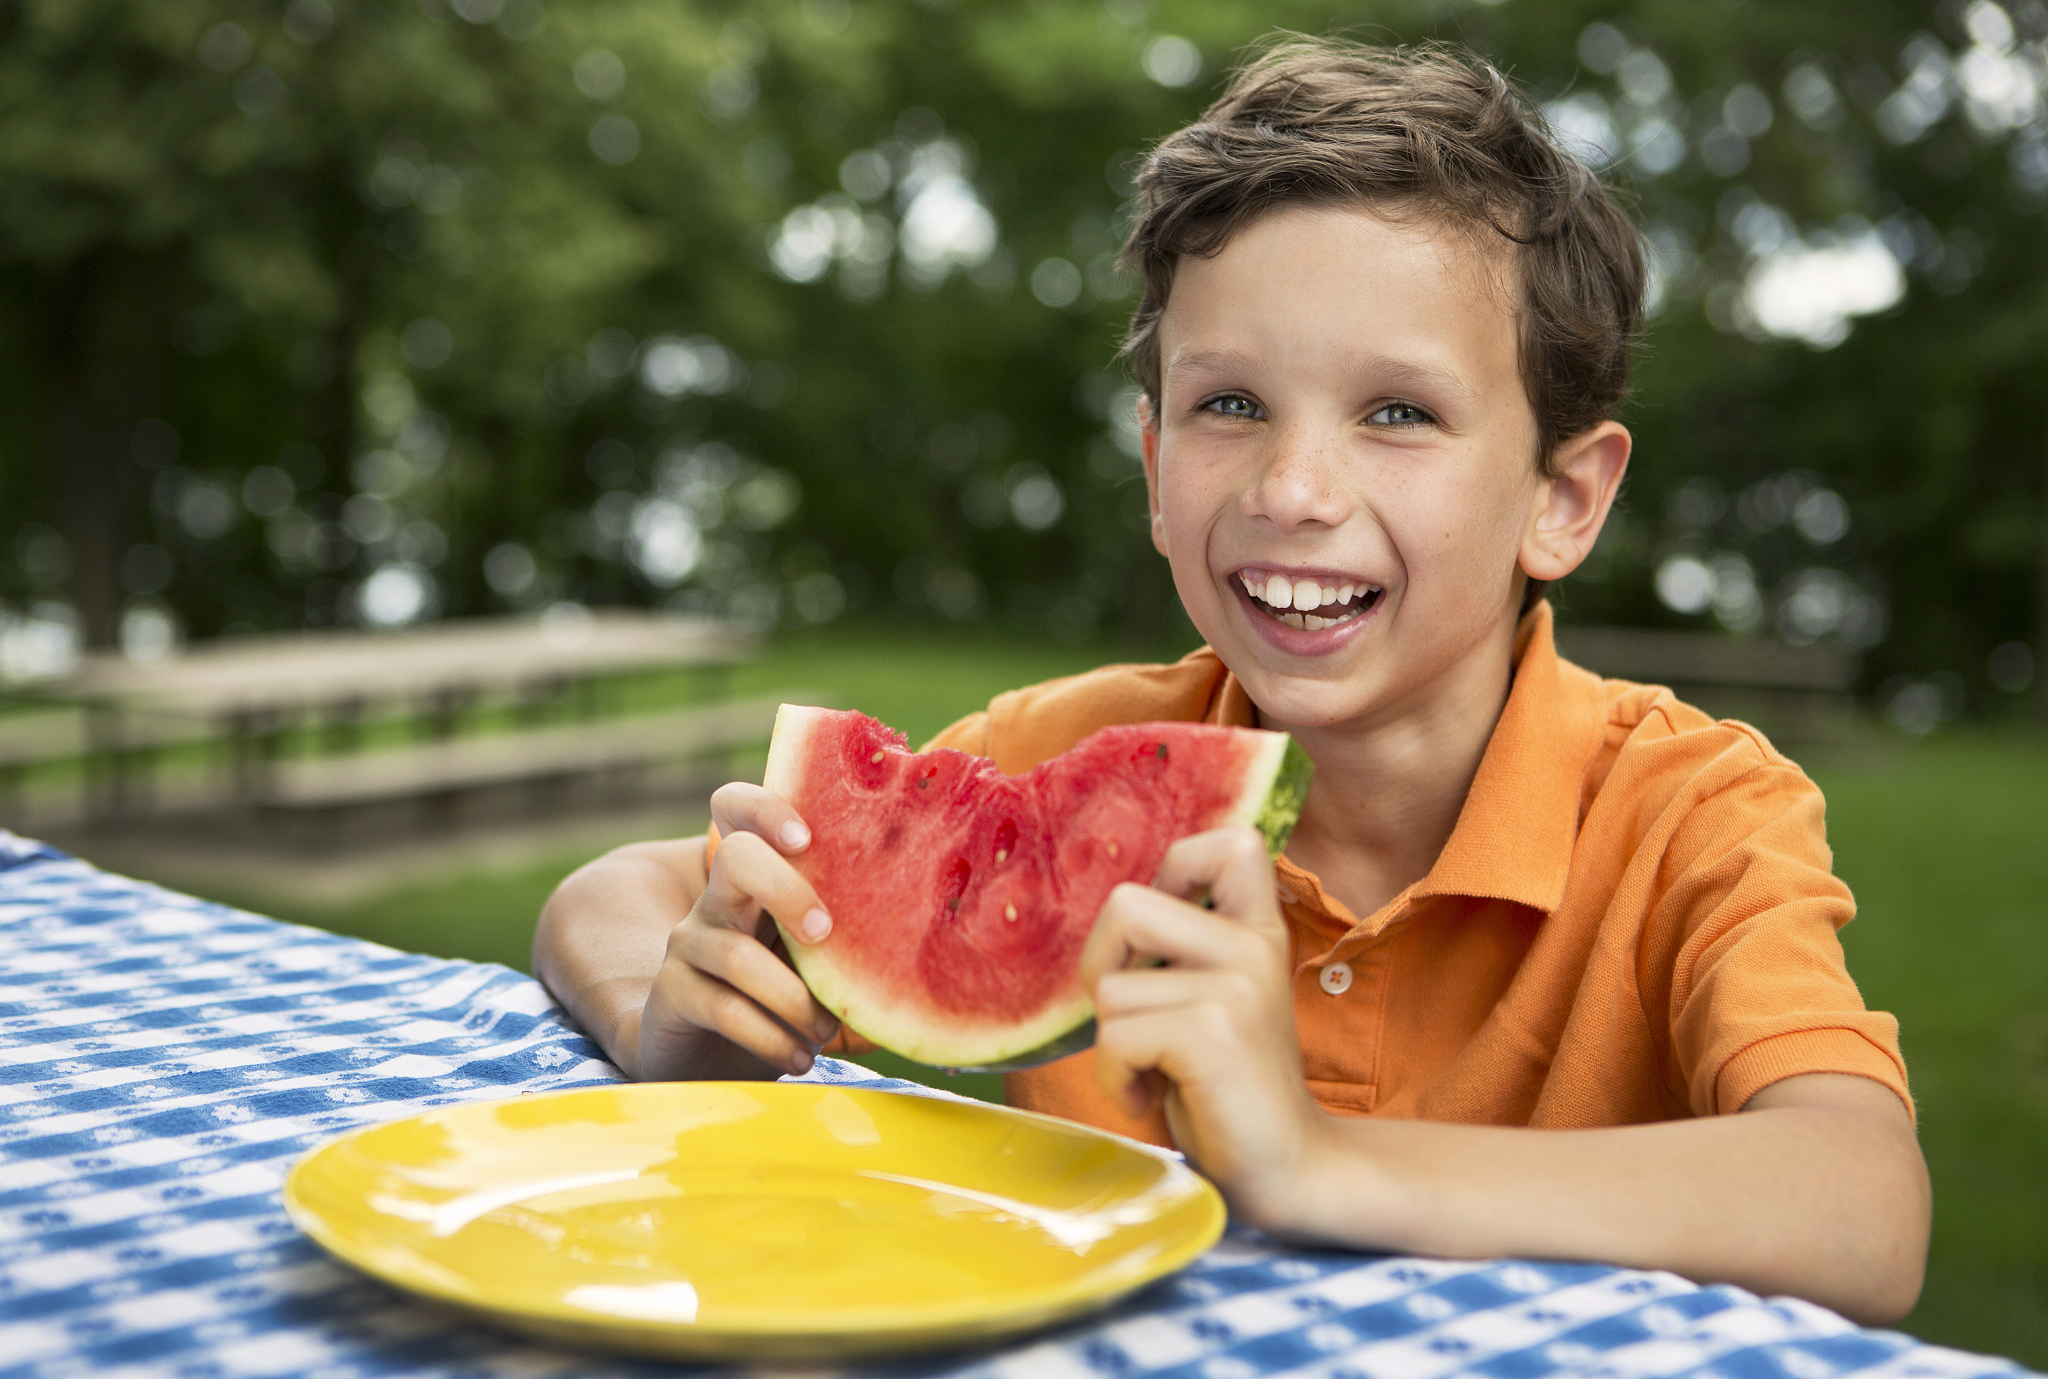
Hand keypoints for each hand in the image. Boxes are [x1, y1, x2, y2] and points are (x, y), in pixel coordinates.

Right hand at [631, 782, 841, 1081]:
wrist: (711, 1061)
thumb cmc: (781, 999)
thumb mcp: (812, 959)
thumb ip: (843, 933)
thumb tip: (921, 930)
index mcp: (754, 880)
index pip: (736, 809)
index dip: (764, 808)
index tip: (805, 837)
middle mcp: (716, 901)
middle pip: (735, 858)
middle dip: (787, 889)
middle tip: (825, 933)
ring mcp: (688, 945)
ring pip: (739, 955)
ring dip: (796, 1000)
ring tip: (825, 1032)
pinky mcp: (672, 995)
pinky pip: (725, 1010)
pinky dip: (773, 1038)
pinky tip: (801, 1057)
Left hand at [1079, 826, 1327, 1225]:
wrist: (1288, 1171)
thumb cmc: (1227, 1089)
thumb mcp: (1213, 998)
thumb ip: (1183, 949)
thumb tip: (1109, 914)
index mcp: (1257, 931)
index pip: (1228, 842)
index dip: (1172, 869)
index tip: (1162, 942)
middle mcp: (1253, 946)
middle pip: (1125, 903)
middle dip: (1101, 967)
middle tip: (1132, 1020)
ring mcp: (1237, 986)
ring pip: (1110, 986)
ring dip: (1112, 1043)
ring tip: (1156, 1072)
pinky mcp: (1211, 1033)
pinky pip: (1115, 1037)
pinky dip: (1117, 1080)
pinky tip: (1155, 1099)